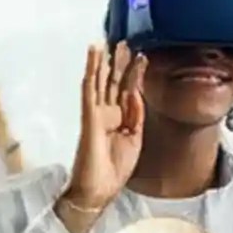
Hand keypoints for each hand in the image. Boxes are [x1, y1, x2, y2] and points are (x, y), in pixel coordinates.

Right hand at [64, 42, 145, 208]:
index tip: (143, 57)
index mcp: (119, 120)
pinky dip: (91, 71)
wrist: (100, 189)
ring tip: (109, 42)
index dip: (135, 74)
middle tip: (125, 42)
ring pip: (100, 81)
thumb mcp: (135, 140)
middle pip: (114, 82)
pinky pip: (89, 89)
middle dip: (120, 63)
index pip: (127, 91)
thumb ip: (136, 115)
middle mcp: (107, 113)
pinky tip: (94, 56)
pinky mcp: (89, 116)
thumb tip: (136, 92)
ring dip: (105, 61)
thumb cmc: (115, 170)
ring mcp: (97, 113)